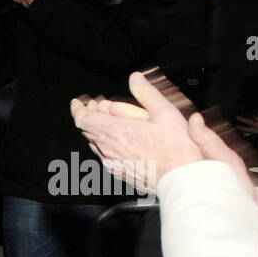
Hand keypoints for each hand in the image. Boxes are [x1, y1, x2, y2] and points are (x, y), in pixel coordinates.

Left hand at [69, 71, 203, 191]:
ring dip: (99, 129)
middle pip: (88, 128)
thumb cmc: (175, 148)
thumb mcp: (164, 112)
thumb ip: (145, 93)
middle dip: (91, 114)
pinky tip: (121, 139)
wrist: (180, 178)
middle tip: (100, 105)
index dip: (77, 108)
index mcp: (115, 131)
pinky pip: (103, 154)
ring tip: (112, 120)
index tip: (78, 101)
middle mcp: (108, 148)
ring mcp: (111, 162)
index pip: (82, 118)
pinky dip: (106, 142)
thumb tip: (135, 78)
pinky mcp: (117, 171)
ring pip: (95, 142)